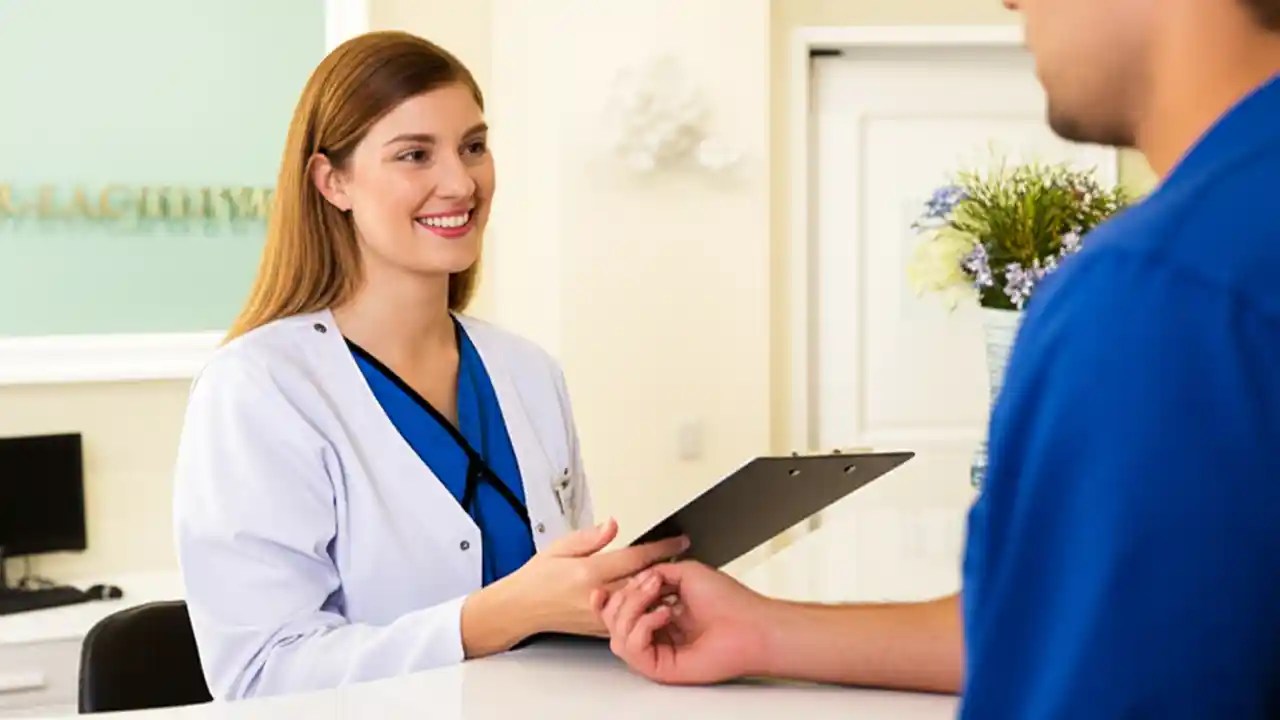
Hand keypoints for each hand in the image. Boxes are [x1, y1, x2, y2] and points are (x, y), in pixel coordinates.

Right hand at [504, 518, 689, 637]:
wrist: (521, 608)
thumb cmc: (538, 577)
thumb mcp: (560, 546)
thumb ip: (590, 537)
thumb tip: (613, 525)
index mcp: (589, 571)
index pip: (634, 557)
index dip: (661, 548)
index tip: (680, 541)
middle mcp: (597, 595)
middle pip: (643, 582)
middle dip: (668, 571)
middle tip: (688, 560)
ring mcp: (600, 614)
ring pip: (640, 603)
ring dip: (661, 592)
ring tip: (680, 581)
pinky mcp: (600, 628)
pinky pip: (630, 618)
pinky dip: (646, 608)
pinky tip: (658, 601)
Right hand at [591, 560, 773, 684]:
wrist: (751, 624)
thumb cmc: (730, 602)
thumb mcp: (685, 572)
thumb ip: (655, 571)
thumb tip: (633, 577)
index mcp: (659, 613)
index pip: (620, 610)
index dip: (606, 600)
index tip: (601, 588)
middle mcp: (656, 634)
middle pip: (612, 622)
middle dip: (624, 596)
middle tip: (648, 584)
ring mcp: (657, 652)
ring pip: (617, 636)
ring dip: (632, 608)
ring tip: (658, 596)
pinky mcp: (660, 667)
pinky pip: (632, 649)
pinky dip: (643, 625)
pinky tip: (664, 614)